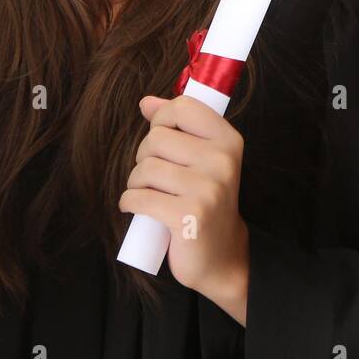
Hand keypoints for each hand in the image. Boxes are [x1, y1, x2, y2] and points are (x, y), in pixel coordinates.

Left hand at [118, 94, 249, 322]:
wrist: (222, 256)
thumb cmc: (205, 201)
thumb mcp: (201, 159)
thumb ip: (176, 126)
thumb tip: (146, 102)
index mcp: (228, 140)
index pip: (183, 107)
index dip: (162, 120)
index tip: (162, 141)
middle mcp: (223, 160)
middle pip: (156, 138)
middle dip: (144, 157)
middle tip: (155, 177)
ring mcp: (208, 188)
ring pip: (144, 169)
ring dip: (136, 183)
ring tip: (149, 194)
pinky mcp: (189, 216)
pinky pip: (139, 197)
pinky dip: (130, 203)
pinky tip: (137, 209)